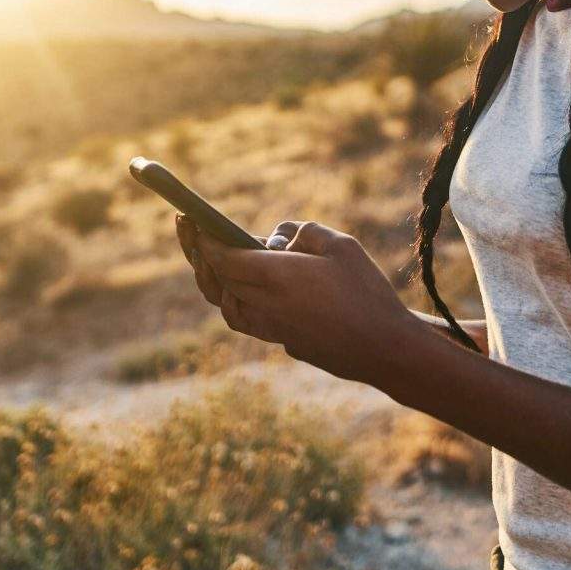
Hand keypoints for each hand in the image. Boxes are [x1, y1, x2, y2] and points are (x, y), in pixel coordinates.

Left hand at [174, 215, 410, 386]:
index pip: (223, 257)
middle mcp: (264, 305)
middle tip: (187, 230)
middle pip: (218, 279)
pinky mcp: (282, 342)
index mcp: (275, 277)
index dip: (204, 239)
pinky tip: (239, 288)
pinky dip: (231, 300)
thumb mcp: (341, 245)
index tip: (191, 220)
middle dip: (199, 253)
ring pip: (225, 304)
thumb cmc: (367, 293)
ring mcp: (271, 328)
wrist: (383, 349)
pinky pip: (244, 319)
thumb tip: (278, 239)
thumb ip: (304, 232)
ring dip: (211, 279)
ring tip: (205, 258)